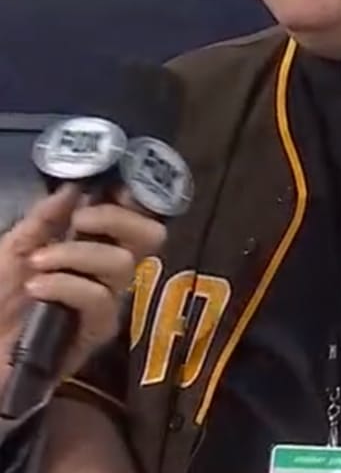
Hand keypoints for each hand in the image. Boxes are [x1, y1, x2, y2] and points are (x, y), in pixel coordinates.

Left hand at [0, 185, 166, 386]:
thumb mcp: (14, 248)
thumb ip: (44, 218)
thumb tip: (74, 185)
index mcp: (94, 247)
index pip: (135, 217)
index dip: (134, 199)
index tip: (110, 185)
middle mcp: (109, 272)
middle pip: (150, 236)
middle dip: (117, 219)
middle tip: (80, 219)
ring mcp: (107, 302)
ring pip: (120, 264)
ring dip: (75, 254)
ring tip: (37, 263)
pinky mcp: (97, 331)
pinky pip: (98, 298)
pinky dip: (65, 285)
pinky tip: (36, 287)